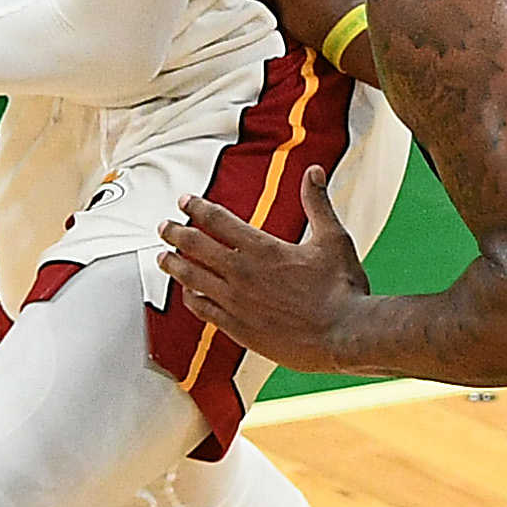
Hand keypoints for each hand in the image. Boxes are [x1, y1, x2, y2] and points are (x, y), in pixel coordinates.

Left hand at [160, 171, 371, 370]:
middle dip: (175, 233)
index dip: (197, 208)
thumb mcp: (333, 239)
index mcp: (262, 248)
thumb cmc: (342, 289)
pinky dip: (190, 299)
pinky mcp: (238, 328)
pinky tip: (186, 294)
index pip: (218, 220)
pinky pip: (203, 310)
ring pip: (192, 279)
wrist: (344, 335)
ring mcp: (236, 303)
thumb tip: (313, 172)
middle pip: (196, 247)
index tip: (184, 201)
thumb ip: (317, 203)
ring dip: (174, 265)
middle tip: (163, 226)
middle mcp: (242, 273)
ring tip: (163, 258)